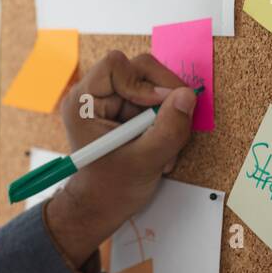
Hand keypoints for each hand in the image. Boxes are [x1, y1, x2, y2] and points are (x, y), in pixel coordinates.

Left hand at [44, 50, 197, 266]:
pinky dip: (166, 125)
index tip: (157, 106)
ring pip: (154, 88)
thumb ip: (168, 128)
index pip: (115, 65)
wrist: (102, 207)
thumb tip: (188, 94)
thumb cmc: (111, 189)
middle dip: (162, 99)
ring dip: (167, 117)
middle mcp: (96, 96)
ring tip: (163, 150)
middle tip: (174, 125)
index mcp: (84, 103)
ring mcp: (113, 103)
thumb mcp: (145, 161)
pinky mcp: (127, 112)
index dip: (141, 81)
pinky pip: (157, 105)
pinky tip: (160, 152)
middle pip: (140, 70)